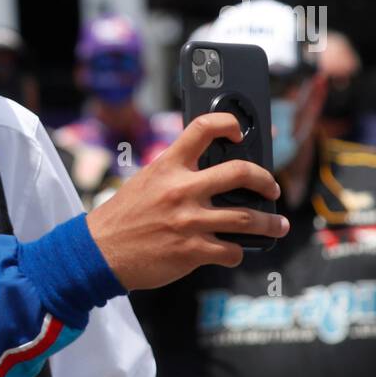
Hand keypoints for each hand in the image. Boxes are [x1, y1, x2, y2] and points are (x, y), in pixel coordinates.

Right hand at [87, 112, 288, 290]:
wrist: (98, 252)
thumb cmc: (122, 217)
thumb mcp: (145, 183)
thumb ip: (175, 175)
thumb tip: (212, 176)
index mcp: (167, 167)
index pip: (202, 129)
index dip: (228, 124)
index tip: (239, 132)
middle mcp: (181, 190)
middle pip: (241, 173)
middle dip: (266, 182)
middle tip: (272, 189)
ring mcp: (189, 222)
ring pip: (247, 218)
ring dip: (270, 223)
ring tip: (277, 225)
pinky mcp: (192, 251)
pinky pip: (231, 251)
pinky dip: (238, 252)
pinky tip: (234, 251)